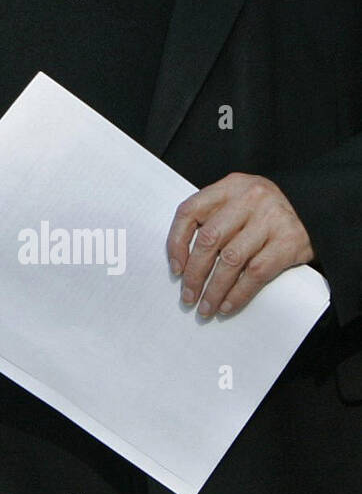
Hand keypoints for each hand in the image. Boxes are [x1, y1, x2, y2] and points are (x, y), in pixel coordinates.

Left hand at [166, 173, 314, 318]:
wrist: (318, 210)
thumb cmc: (268, 210)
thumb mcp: (241, 200)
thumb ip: (216, 216)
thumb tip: (184, 260)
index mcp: (230, 186)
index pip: (190, 211)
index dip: (176, 242)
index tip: (175, 268)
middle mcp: (249, 199)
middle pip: (209, 240)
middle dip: (194, 273)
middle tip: (188, 295)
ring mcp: (270, 219)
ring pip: (230, 260)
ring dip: (214, 289)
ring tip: (205, 306)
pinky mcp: (288, 242)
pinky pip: (255, 274)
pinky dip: (238, 294)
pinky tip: (227, 305)